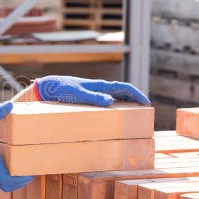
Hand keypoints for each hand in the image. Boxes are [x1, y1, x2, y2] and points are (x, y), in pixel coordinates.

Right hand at [0, 102, 31, 191]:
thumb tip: (9, 105)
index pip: (9, 181)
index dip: (22, 181)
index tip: (31, 174)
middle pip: (6, 185)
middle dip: (19, 182)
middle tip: (28, 173)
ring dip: (10, 178)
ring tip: (20, 167)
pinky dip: (2, 173)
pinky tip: (5, 160)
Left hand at [35, 76, 149, 106]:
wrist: (51, 87)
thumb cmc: (64, 90)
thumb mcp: (79, 95)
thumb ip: (95, 98)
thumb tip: (111, 101)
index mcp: (101, 85)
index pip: (125, 87)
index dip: (137, 95)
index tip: (147, 103)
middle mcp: (100, 87)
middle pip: (123, 91)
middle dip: (135, 98)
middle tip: (144, 109)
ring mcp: (95, 91)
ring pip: (116, 95)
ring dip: (126, 101)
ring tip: (134, 112)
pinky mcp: (90, 95)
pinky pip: (107, 99)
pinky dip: (116, 104)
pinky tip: (114, 112)